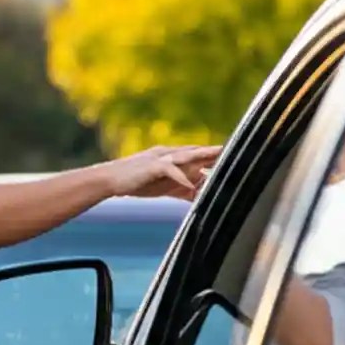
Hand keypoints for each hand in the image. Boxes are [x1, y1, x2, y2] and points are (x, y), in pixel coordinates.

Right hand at [105, 145, 222, 199]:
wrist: (110, 179)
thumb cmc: (136, 183)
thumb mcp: (164, 187)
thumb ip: (183, 188)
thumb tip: (200, 195)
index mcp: (171, 158)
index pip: (196, 155)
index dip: (214, 156)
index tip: (234, 157)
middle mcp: (168, 154)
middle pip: (195, 151)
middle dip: (213, 152)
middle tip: (233, 150)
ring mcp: (160, 158)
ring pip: (186, 155)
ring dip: (202, 155)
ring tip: (218, 155)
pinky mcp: (152, 166)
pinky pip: (170, 170)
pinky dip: (181, 177)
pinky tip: (191, 184)